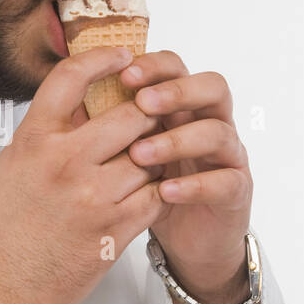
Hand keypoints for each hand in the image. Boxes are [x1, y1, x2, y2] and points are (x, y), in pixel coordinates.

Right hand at [0, 45, 168, 303]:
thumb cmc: (0, 230)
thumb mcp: (13, 167)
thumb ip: (48, 134)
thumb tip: (85, 105)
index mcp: (33, 139)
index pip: (72, 77)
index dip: (104, 59)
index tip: (124, 58)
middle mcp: (64, 162)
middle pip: (130, 114)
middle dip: (148, 112)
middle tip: (153, 113)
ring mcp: (94, 197)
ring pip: (150, 155)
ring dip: (156, 154)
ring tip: (152, 157)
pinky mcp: (115, 231)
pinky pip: (157, 195)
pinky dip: (160, 190)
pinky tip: (151, 190)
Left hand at [119, 51, 252, 301]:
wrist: (187, 238)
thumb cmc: (151, 187)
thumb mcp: (126, 151)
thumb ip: (108, 123)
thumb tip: (68, 98)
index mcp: (181, 106)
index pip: (176, 68)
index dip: (154, 65)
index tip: (124, 73)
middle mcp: (210, 122)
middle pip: (211, 87)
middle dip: (175, 91)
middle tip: (143, 102)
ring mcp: (227, 156)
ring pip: (218, 132)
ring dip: (178, 140)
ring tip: (141, 154)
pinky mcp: (236, 191)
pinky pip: (226, 181)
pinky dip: (196, 185)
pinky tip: (166, 191)